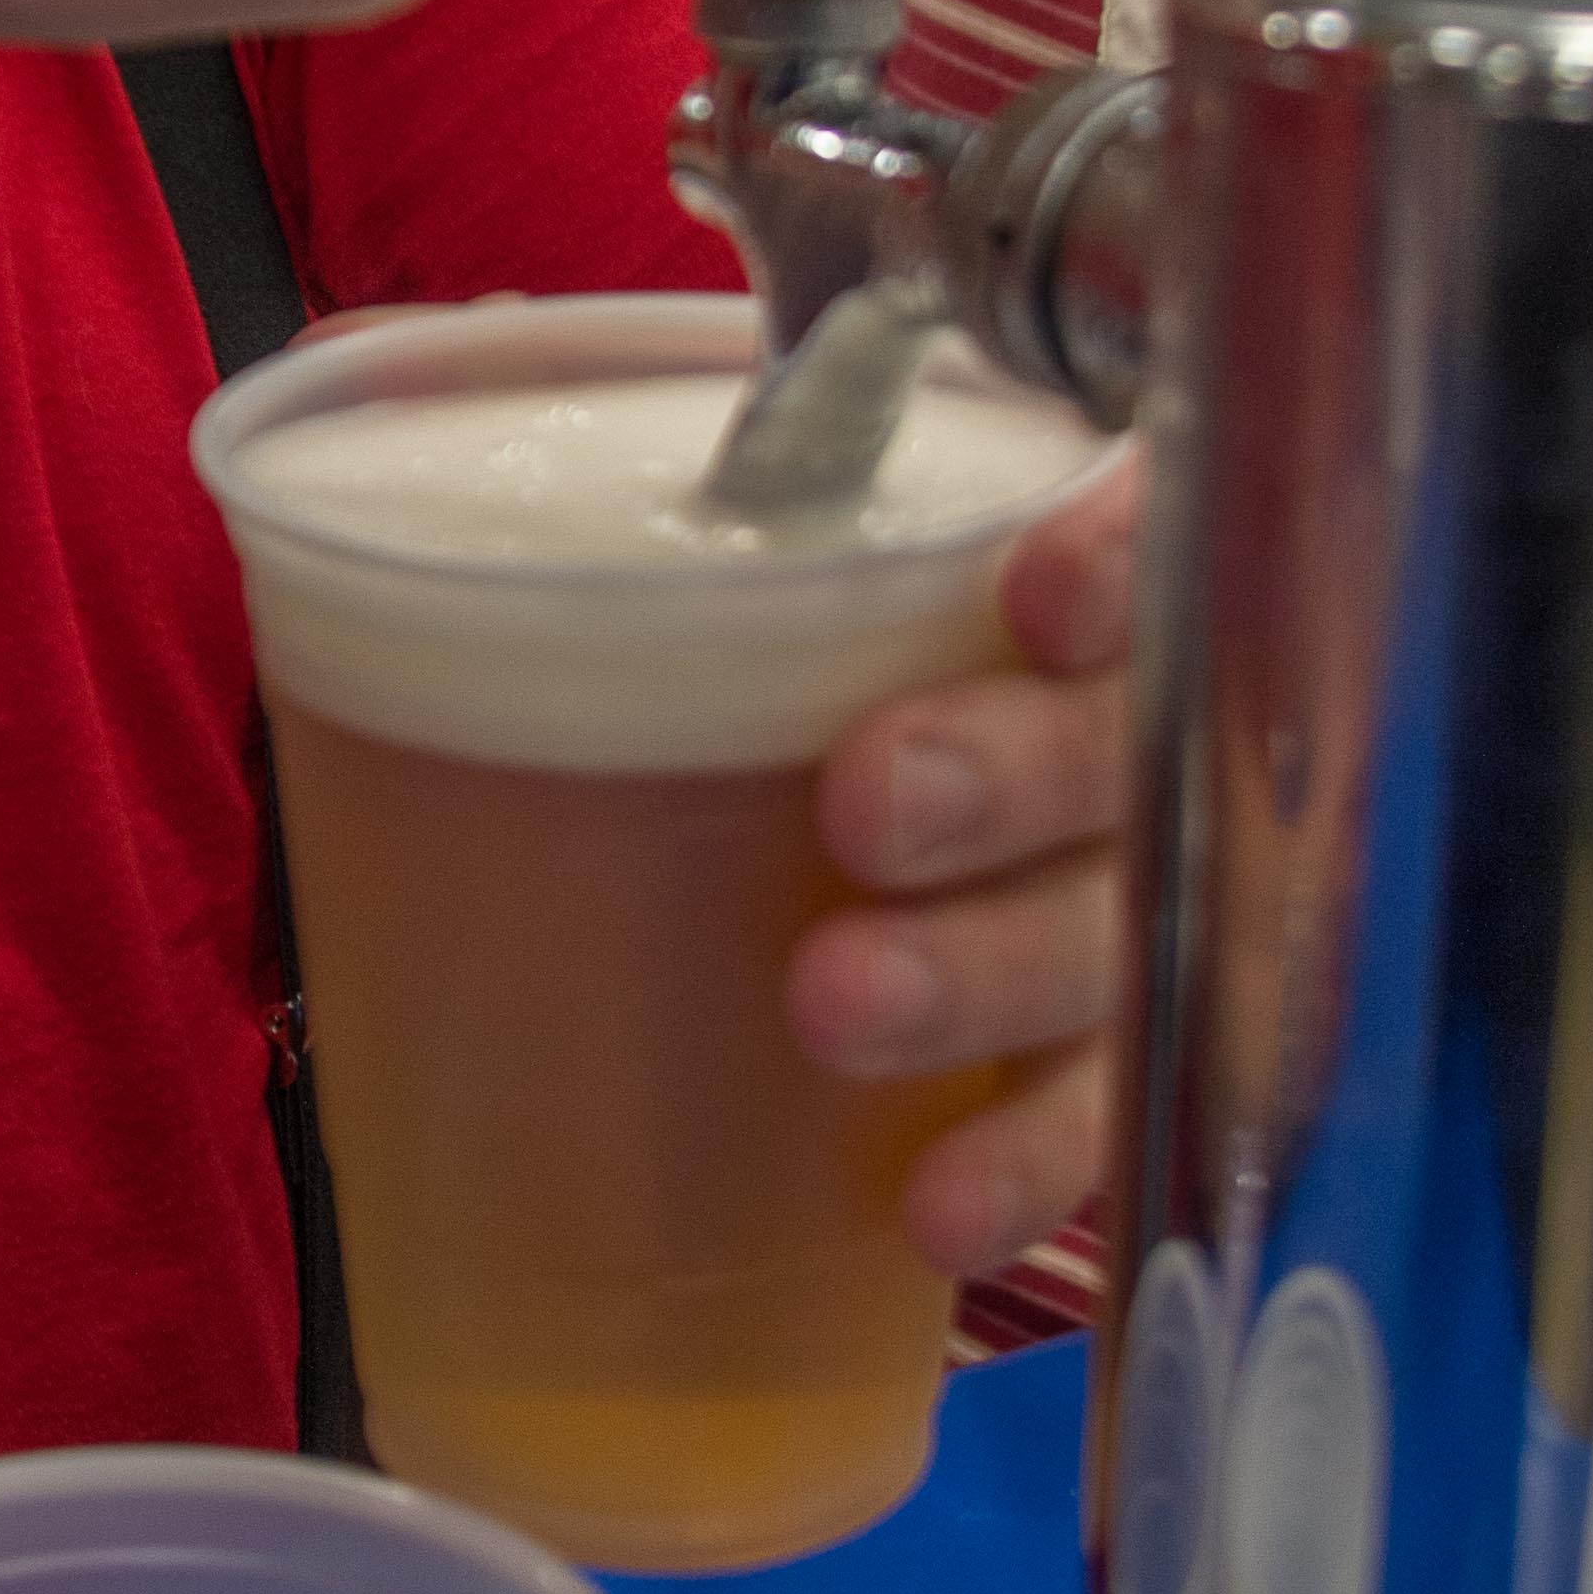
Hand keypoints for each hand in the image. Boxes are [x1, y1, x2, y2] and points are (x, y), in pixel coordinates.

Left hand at [788, 454, 1139, 1277]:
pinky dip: (1020, 1161)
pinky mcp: (1117, 1058)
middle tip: (869, 803)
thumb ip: (709, 474)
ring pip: (1103, 940)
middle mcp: (1155, 742)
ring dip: (983, 975)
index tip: (1034, 595)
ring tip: (837, 1003)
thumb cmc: (838, 623)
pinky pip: (1091, 1117)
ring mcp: (1152, 911)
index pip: (1153, 546)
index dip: (1116, 565)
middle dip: (1004, 776)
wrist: (937, 768)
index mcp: (1104, 582)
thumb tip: (437, 387)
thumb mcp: (800, 535)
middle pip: (1116, 751)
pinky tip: (936, 1206)